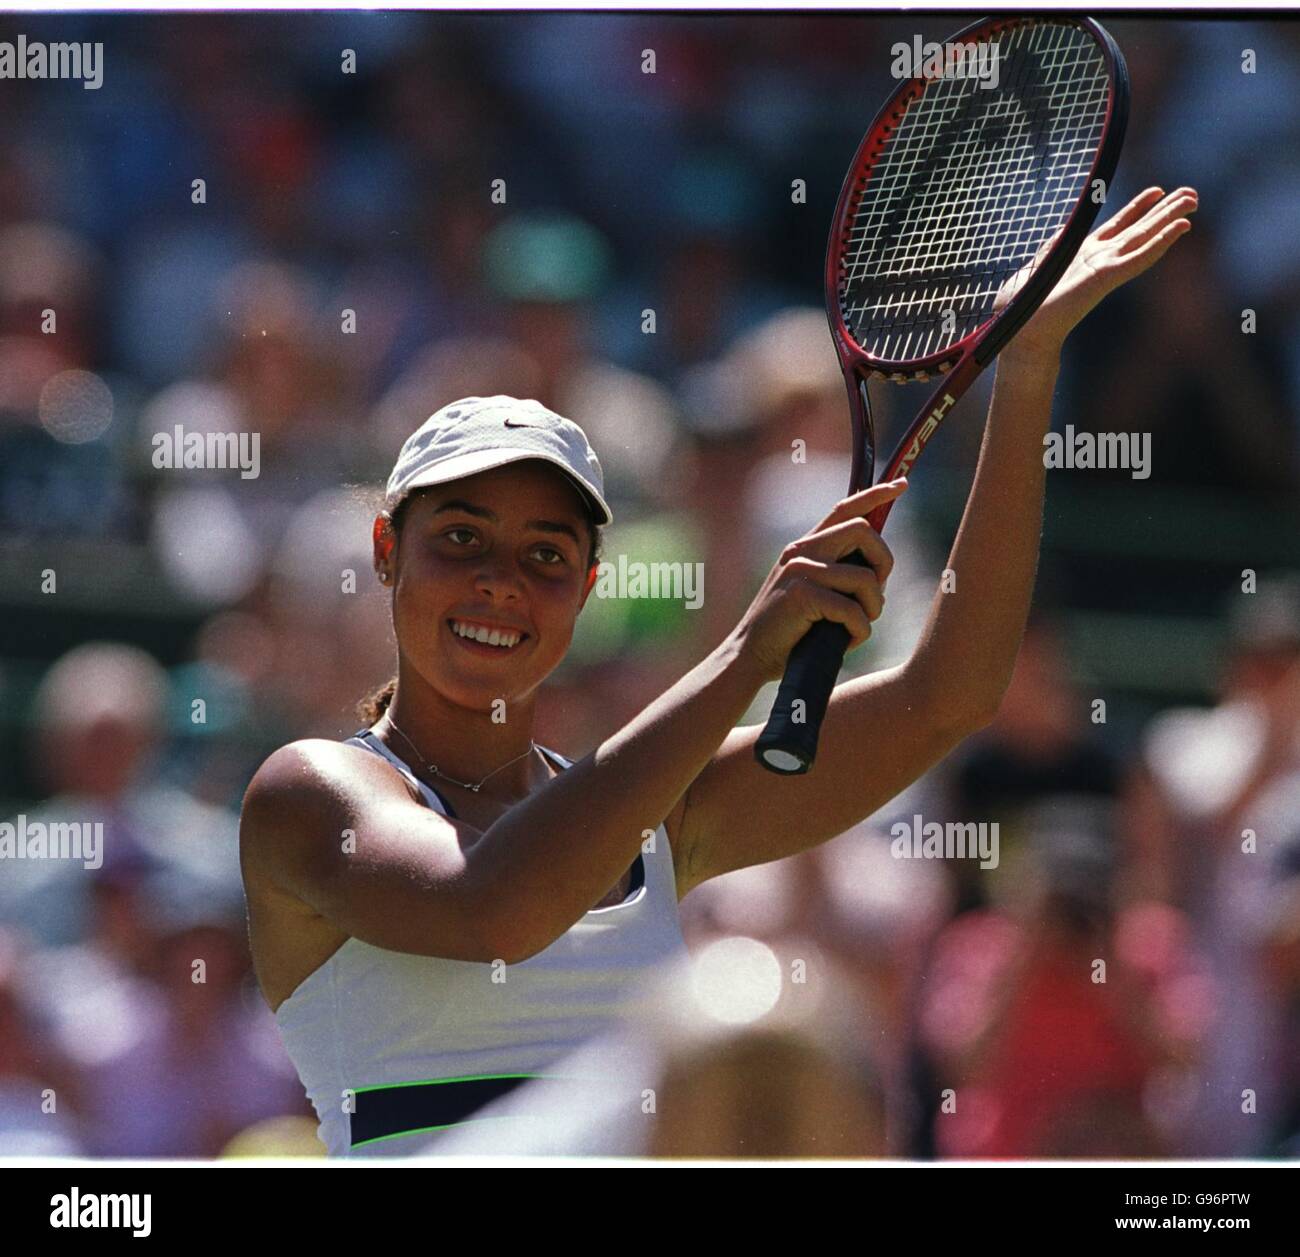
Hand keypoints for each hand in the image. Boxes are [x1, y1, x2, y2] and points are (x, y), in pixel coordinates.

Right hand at [730, 479, 906, 682]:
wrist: (749, 656)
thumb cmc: (787, 632)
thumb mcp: (810, 593)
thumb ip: (835, 576)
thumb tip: (875, 573)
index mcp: (805, 547)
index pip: (845, 508)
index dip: (876, 494)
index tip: (902, 484)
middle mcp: (802, 551)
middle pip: (863, 531)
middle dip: (884, 562)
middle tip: (878, 592)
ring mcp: (800, 571)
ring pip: (865, 578)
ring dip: (874, 609)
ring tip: (859, 627)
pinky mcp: (802, 595)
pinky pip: (853, 611)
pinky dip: (859, 632)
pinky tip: (847, 642)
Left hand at [997, 186, 1197, 361]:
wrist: (1023, 334)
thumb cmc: (1021, 310)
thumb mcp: (1036, 269)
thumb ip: (1049, 251)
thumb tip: (1055, 238)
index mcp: (1083, 254)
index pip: (1117, 226)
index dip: (1138, 208)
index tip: (1158, 191)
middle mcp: (1099, 259)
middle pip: (1139, 228)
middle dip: (1165, 209)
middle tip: (1192, 193)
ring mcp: (1104, 267)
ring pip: (1144, 237)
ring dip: (1170, 218)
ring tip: (1193, 200)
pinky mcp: (1105, 278)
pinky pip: (1139, 257)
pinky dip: (1161, 242)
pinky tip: (1181, 227)